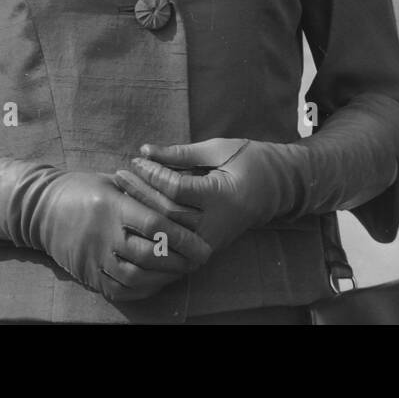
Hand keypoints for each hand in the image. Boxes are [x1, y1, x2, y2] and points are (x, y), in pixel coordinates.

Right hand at [27, 171, 212, 302]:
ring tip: (183, 269)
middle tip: (200, 258)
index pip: (154, 224)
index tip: (202, 242)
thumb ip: (143, 191)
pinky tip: (159, 280)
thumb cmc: (82, 188)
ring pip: (137, 276)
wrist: (41, 209)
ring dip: (166, 276)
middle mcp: (104, 233)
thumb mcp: (112, 180)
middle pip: (150, 254)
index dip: (182, 236)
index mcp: (112, 205)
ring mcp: (94, 257)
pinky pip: (121, 289)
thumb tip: (182, 202)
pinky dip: (144, 289)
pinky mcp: (88, 274)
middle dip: (181, 259)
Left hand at [114, 138, 301, 253]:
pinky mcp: (207, 248)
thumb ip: (180, 154)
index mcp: (221, 196)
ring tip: (125, 193)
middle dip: (141, 193)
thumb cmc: (249, 160)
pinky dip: (155, 229)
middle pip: (168, 213)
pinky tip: (138, 214)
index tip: (136, 159)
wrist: (277, 188)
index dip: (153, 174)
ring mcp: (211, 240)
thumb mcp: (217, 149)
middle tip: (121, 176)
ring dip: (143, 212)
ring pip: (169, 231)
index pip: (176, 189)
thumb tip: (146, 150)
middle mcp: (215, 223)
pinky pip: (175, 243)